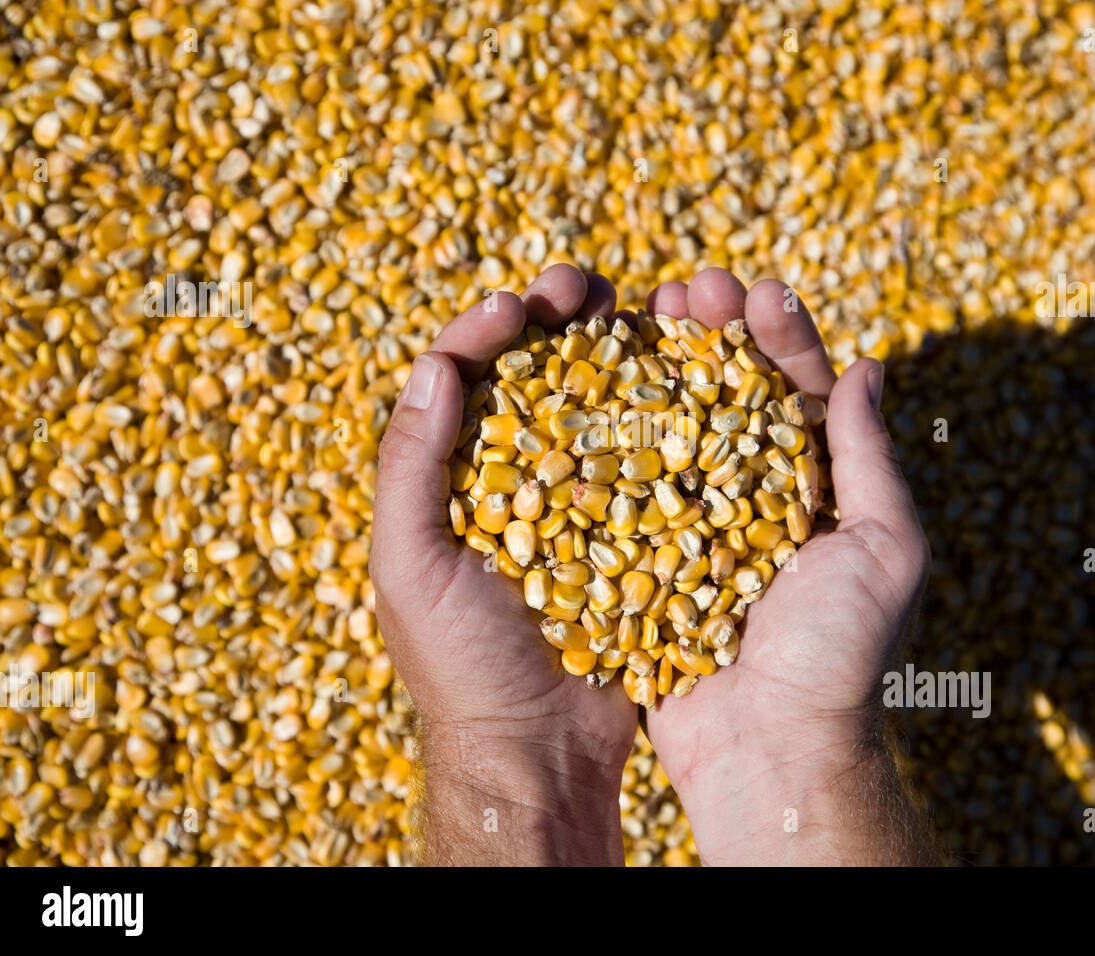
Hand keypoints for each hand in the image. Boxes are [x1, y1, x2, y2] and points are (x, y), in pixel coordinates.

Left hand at [370, 265, 636, 864]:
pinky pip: (648, 455)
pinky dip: (664, 408)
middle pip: (536, 375)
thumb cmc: (462, 661)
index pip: (464, 379)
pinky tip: (685, 372)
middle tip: (582, 285)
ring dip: (615, 348)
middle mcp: (517, 476)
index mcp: (454, 477)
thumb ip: (411, 465)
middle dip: (556, 319)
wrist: (542, 747)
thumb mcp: (410, 564)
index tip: (517, 305)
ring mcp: (580, 498)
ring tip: (638, 305)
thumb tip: (435, 365)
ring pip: (596, 401)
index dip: (487, 330)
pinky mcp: (635, 526)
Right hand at [642, 270, 940, 864]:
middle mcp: (755, 500)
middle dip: (710, 336)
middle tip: (684, 286)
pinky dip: (613, 437)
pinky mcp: (647, 559)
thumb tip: (869, 367)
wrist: (768, 746)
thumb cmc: (839, 652)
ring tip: (635, 315)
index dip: (779, 337)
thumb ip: (871, 459)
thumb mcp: (885, 549)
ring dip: (658, 369)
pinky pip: (627, 489)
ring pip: (674, 430)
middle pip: (729, 398)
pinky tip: (593, 390)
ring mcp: (697, 527)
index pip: (799, 395)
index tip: (755, 287)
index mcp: (817, 492)